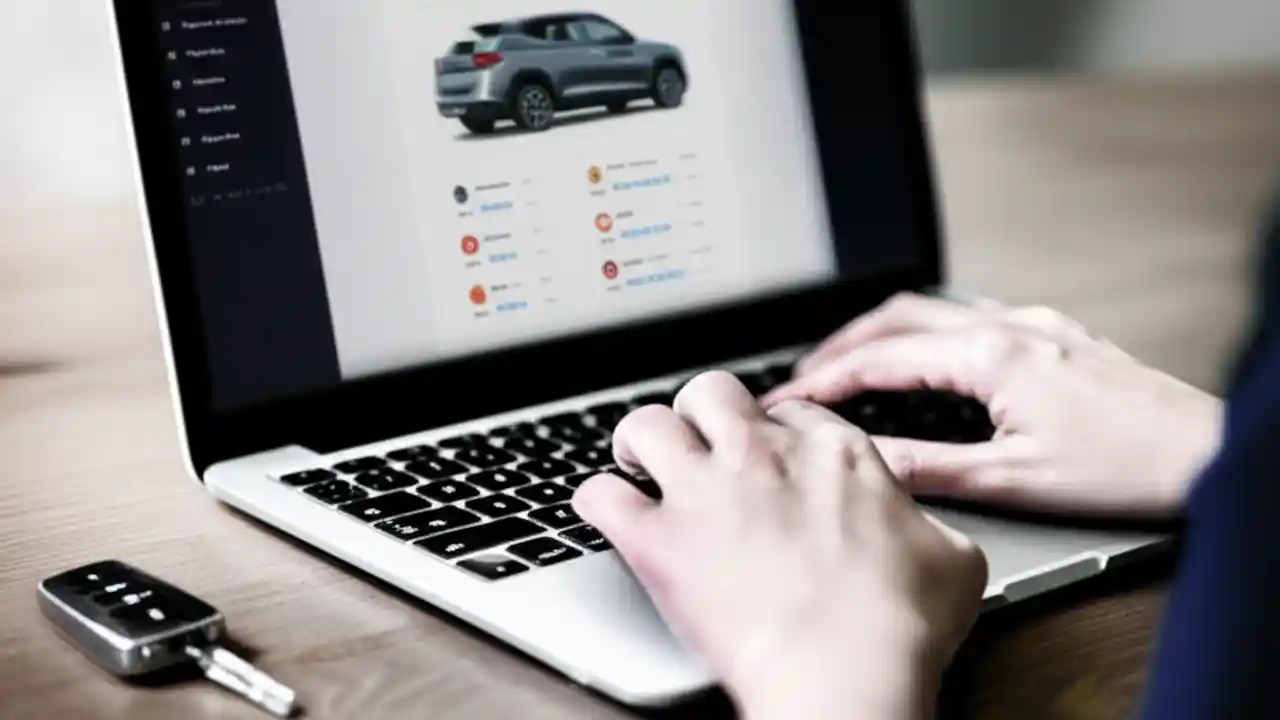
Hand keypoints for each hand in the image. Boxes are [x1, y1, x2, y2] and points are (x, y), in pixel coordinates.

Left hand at [573, 372, 986, 719]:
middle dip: (701, 415)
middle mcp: (761, 456)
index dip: (772, 435)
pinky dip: (597, 501)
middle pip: (710, 392)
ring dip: (639, 442)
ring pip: (645, 422)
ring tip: (641, 464)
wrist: (847, 669)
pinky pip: (598, 494)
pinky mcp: (658, 541)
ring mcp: (704, 492)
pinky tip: (609, 513)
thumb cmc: (902, 622)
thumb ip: (926, 526)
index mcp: (831, 452)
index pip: (787, 411)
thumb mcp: (952, 558)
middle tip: (701, 448)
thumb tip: (925, 534)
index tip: (769, 461)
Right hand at [764, 293, 1223, 517]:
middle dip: (842, 341)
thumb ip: (928, 467)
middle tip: (805, 373)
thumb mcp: (1012, 480)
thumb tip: (865, 464)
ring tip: (853, 365)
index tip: (791, 398)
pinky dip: (929, 334)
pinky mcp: (1059, 335)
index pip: (882, 358)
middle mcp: (1012, 327)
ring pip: (936, 310)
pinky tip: (929, 363)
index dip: (826, 378)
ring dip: (885, 333)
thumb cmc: (1127, 466)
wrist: (1209, 453)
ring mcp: (1038, 325)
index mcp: (993, 356)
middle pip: (899, 314)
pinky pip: (973, 317)